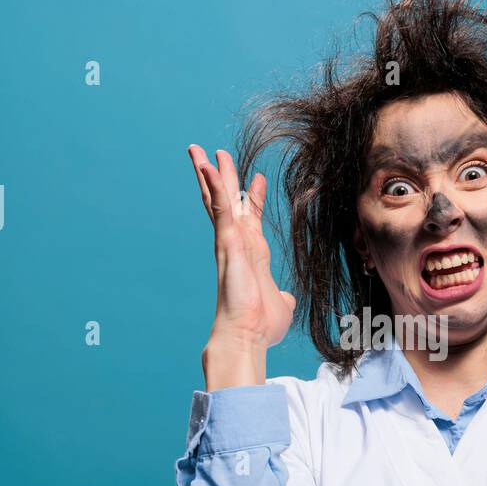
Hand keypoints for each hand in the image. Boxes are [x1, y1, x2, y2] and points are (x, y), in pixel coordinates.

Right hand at [187, 144, 295, 387]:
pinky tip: (206, 166)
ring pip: (217, 199)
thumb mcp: (281, 305)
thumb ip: (283, 297)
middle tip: (218, 154)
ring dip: (211, 174)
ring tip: (200, 150)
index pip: (249, 220)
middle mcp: (237, 244)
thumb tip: (286, 298)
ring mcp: (229, 241)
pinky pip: (219, 207)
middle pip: (228, 203)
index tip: (258, 179)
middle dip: (224, 178)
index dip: (252, 199)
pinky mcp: (226, 241)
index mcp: (251, 254)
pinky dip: (213, 186)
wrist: (247, 335)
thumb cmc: (261, 326)